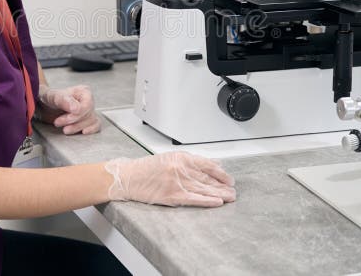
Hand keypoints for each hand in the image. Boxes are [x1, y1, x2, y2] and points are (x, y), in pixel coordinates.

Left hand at [38, 84, 100, 134]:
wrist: (44, 106)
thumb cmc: (50, 98)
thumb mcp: (53, 97)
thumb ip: (64, 100)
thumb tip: (76, 108)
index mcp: (83, 92)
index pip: (87, 105)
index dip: (77, 114)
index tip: (65, 117)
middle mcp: (88, 101)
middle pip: (89, 115)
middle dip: (73, 122)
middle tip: (58, 122)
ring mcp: (88, 111)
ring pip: (91, 122)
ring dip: (78, 127)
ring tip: (65, 129)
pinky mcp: (86, 120)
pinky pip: (96, 126)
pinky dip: (91, 130)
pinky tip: (83, 132)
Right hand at [104, 152, 235, 207]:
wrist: (128, 177)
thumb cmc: (146, 169)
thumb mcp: (168, 159)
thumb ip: (187, 163)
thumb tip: (207, 168)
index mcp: (180, 157)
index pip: (206, 164)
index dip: (220, 172)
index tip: (228, 177)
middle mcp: (180, 168)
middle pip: (207, 177)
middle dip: (222, 184)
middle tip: (233, 189)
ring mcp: (176, 182)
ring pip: (203, 188)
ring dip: (219, 193)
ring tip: (230, 197)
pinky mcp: (172, 195)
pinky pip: (194, 198)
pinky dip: (207, 200)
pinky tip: (217, 202)